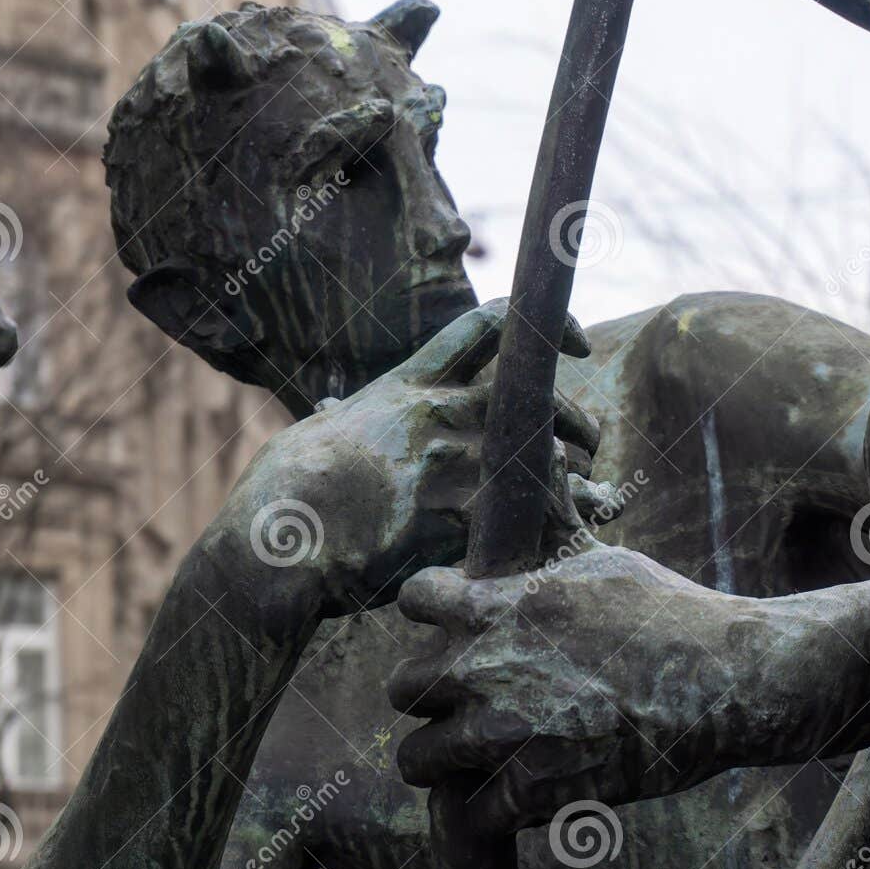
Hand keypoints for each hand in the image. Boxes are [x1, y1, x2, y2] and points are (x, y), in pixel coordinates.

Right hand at [249, 300, 601, 613]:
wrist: (275, 543)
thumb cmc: (282, 492)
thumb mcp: (316, 434)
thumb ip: (341, 417)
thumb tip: (334, 410)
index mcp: (406, 384)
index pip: (491, 325)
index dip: (544, 325)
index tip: (573, 344)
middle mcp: (435, 413)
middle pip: (536, 391)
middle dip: (574, 414)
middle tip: (590, 440)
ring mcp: (445, 461)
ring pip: (543, 453)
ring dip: (577, 475)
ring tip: (594, 493)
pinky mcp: (452, 516)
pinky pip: (526, 515)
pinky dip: (558, 524)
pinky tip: (572, 533)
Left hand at [389, 541, 805, 830]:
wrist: (727, 679)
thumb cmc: (670, 612)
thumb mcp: (602, 559)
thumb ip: (550, 539)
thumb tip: (546, 457)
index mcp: (496, 605)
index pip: (413, 599)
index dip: (430, 612)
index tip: (452, 625)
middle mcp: (485, 668)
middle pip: (402, 687)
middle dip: (429, 694)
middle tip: (464, 701)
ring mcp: (505, 732)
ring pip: (418, 760)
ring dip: (444, 759)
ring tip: (473, 759)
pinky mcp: (536, 789)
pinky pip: (475, 813)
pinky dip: (494, 809)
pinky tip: (521, 795)